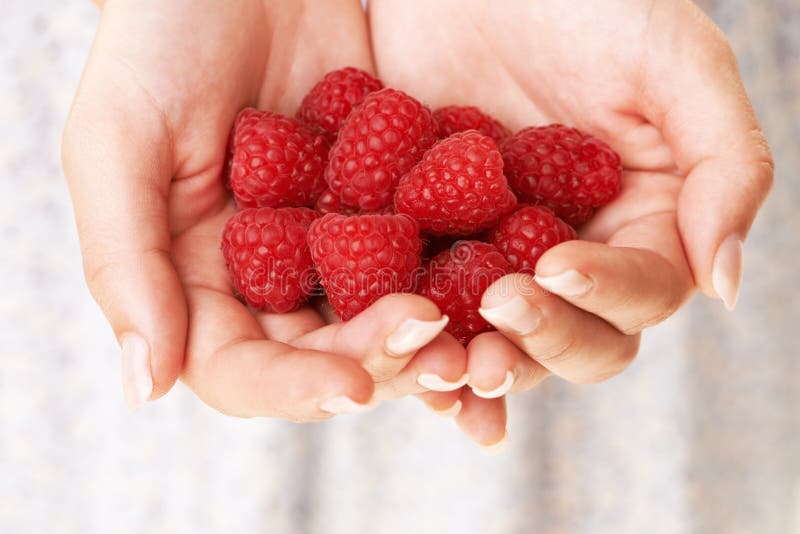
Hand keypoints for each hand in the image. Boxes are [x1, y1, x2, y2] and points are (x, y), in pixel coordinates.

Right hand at [62, 0, 467, 419]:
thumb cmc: (161, 41)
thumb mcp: (119, 142)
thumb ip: (124, 265)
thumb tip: (142, 389)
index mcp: (199, 282)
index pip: (240, 369)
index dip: (294, 389)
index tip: (353, 387)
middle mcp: (270, 278)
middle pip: (326, 353)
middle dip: (379, 360)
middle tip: (436, 349)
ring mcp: (334, 244)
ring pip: (385, 314)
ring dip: (432, 337)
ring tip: (477, 341)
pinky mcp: (391, 203)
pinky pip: (429, 251)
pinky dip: (464, 278)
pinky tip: (504, 290)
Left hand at [370, 0, 772, 444]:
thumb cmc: (583, 1)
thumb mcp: (672, 61)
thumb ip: (726, 165)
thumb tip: (727, 283)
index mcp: (642, 221)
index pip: (642, 290)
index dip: (605, 293)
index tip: (555, 264)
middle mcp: (576, 253)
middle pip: (578, 337)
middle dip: (542, 339)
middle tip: (497, 315)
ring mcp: (500, 257)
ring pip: (502, 341)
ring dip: (477, 367)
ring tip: (441, 371)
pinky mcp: (434, 248)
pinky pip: (430, 309)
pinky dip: (418, 343)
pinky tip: (393, 356)